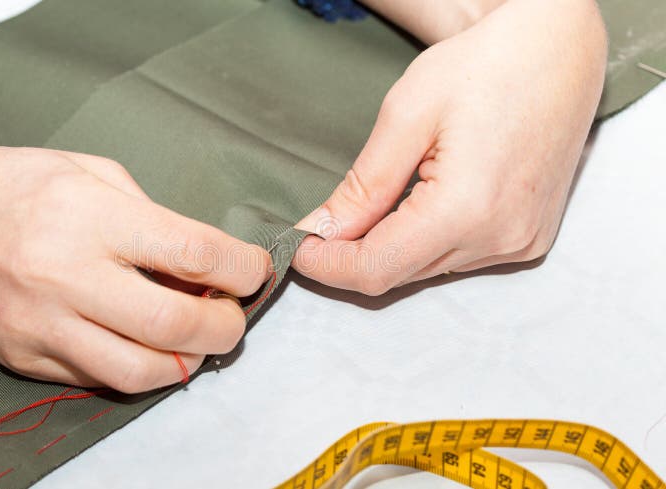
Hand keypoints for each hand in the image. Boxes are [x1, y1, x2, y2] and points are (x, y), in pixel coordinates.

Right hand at [0, 144, 270, 391]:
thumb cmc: (5, 184)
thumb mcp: (85, 170)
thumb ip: (149, 213)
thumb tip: (203, 259)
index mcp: (88, 216)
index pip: (192, 252)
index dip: (241, 268)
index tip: (253, 270)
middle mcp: (65, 275)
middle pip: (175, 325)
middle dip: (227, 326)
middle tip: (234, 315)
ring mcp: (42, 325)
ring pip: (142, 371)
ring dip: (189, 360)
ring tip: (196, 336)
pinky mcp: (26, 359)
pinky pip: (101, 379)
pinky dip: (140, 367)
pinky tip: (145, 342)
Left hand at [294, 0, 606, 294]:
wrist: (558, 49)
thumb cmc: (486, 65)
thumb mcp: (406, 115)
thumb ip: (362, 187)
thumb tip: (322, 231)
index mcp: (468, 209)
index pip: (377, 270)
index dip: (327, 265)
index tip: (298, 245)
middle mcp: (501, 238)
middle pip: (400, 276)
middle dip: (352, 256)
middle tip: (322, 225)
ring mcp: (521, 242)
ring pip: (427, 270)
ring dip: (389, 249)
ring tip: (376, 204)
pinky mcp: (530, 238)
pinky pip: (459, 258)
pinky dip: (425, 242)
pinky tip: (419, 206)